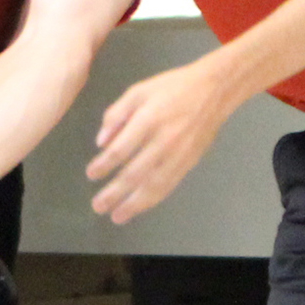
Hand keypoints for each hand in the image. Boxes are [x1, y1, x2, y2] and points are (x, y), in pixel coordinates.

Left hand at [85, 59, 241, 224]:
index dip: (104, 165)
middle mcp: (164, 140)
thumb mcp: (139, 91)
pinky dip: (153, 200)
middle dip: (114, 193)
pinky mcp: (189, 163)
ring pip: (153, 186)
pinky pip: (169, 186)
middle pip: (135, 173)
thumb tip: (101, 141)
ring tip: (117, 216)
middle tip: (98, 205)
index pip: (121, 150)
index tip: (91, 174)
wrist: (213, 91)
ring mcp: (179, 155)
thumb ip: (116, 114)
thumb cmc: (173, 88)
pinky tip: (140, 207)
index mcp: (149, 119)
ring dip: (133, 204)